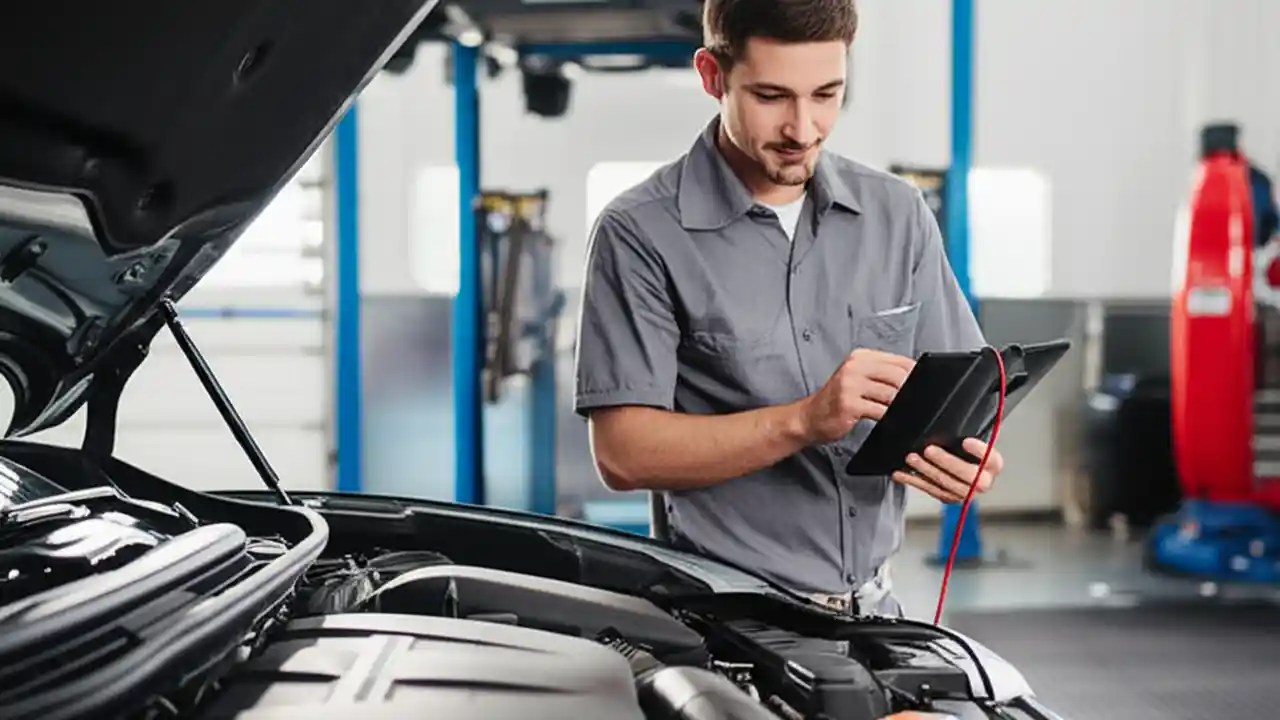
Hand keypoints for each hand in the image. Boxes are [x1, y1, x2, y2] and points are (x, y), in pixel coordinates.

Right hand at [800, 349, 915, 443]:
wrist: (808, 418)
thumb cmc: (835, 400)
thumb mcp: (856, 379)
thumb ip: (880, 375)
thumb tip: (912, 379)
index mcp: (859, 357)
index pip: (899, 360)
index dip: (915, 374)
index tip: (922, 385)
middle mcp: (854, 367)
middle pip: (898, 376)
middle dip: (910, 392)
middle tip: (913, 403)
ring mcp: (850, 385)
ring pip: (891, 394)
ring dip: (900, 407)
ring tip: (899, 413)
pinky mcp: (849, 404)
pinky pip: (880, 411)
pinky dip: (889, 418)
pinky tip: (888, 421)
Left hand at [891, 438, 1003, 503]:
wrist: (957, 462)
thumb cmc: (963, 446)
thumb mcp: (968, 433)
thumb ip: (966, 428)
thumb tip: (958, 407)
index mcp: (992, 464)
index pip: (992, 459)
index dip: (980, 452)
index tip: (965, 441)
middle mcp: (983, 481)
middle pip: (970, 476)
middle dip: (947, 462)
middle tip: (929, 450)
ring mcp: (965, 492)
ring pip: (948, 486)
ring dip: (927, 472)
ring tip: (911, 458)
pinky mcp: (948, 498)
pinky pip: (930, 490)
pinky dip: (913, 480)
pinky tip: (900, 473)